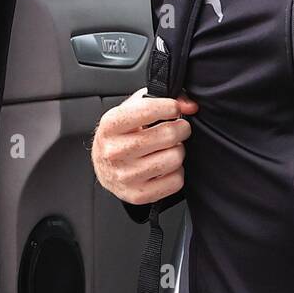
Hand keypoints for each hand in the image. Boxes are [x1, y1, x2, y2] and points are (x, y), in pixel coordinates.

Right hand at [91, 87, 197, 204]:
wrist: (103, 166)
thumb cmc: (121, 134)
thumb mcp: (132, 109)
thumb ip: (161, 98)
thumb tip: (189, 106)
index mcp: (110, 126)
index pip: (147, 110)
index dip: (169, 107)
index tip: (174, 109)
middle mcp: (114, 152)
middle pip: (168, 135)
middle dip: (181, 128)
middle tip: (179, 128)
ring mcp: (125, 176)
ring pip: (174, 158)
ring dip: (178, 150)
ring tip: (169, 148)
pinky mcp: (137, 194)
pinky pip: (175, 181)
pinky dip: (177, 172)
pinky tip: (165, 166)